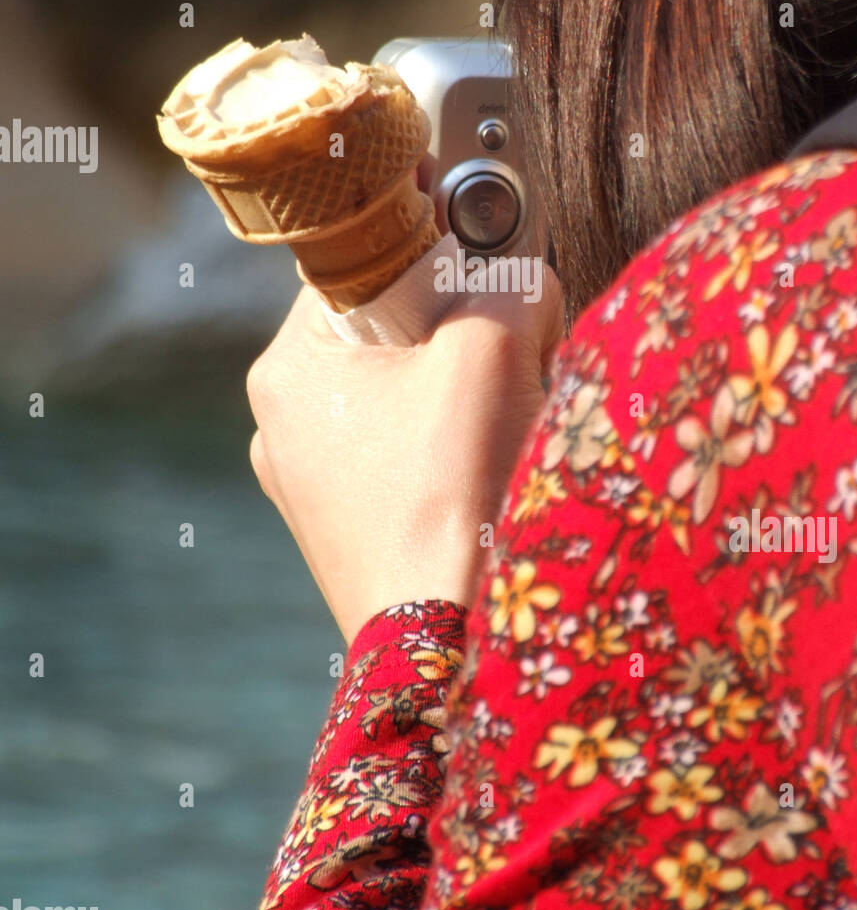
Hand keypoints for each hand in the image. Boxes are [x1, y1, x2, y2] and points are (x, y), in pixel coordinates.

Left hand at [246, 267, 564, 643]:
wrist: (446, 649)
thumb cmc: (455, 491)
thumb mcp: (493, 350)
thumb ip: (509, 283)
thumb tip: (522, 283)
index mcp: (288, 367)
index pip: (365, 268)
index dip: (438, 260)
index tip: (492, 281)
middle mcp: (282, 424)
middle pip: (390, 335)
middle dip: (463, 339)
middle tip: (512, 366)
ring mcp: (310, 486)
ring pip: (405, 399)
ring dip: (465, 398)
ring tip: (502, 436)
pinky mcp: (348, 531)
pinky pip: (405, 459)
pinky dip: (451, 454)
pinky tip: (483, 484)